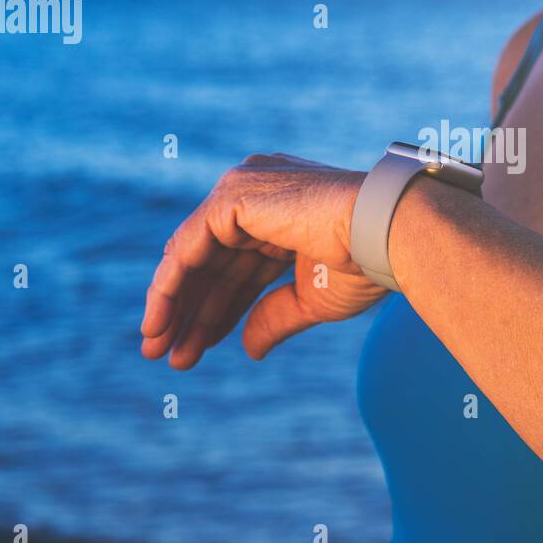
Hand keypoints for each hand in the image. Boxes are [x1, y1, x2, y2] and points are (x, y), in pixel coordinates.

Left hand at [139, 153, 386, 368]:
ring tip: (157, 350)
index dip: (219, 310)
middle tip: (165, 354)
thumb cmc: (364, 263)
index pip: (239, 265)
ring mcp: (243, 188)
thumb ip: (275, 317)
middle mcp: (259, 192)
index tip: (197, 349)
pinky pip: (188, 246)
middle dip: (190, 311)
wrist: (385, 235)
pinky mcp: (232, 196)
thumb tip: (249, 350)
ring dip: (172, 304)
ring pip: (193, 254)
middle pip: (213, 262)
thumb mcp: (312, 298)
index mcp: (284, 211)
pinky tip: (159, 322)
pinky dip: (170, 285)